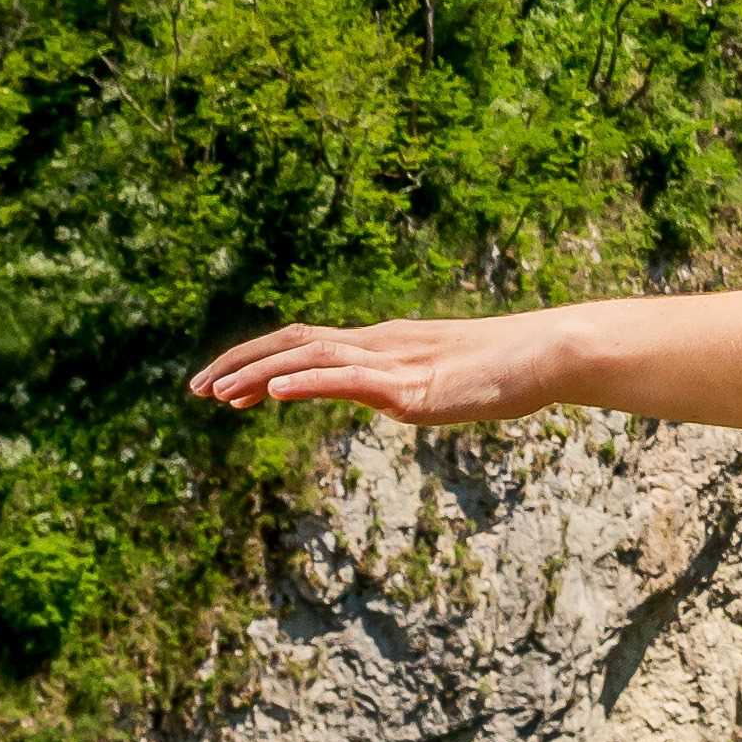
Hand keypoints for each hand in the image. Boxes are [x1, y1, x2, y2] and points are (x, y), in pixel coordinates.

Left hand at [192, 315, 565, 424]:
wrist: (548, 353)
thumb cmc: (509, 368)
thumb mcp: (448, 378)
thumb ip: (414, 385)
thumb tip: (402, 399)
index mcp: (386, 342)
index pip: (307, 342)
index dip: (259, 358)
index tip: (223, 384)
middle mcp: (381, 344)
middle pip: (294, 343)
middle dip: (239, 364)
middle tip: (193, 390)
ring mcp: (395, 363)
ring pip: (311, 358)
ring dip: (258, 374)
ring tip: (217, 396)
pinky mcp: (413, 387)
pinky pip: (349, 380)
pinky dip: (306, 382)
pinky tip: (275, 394)